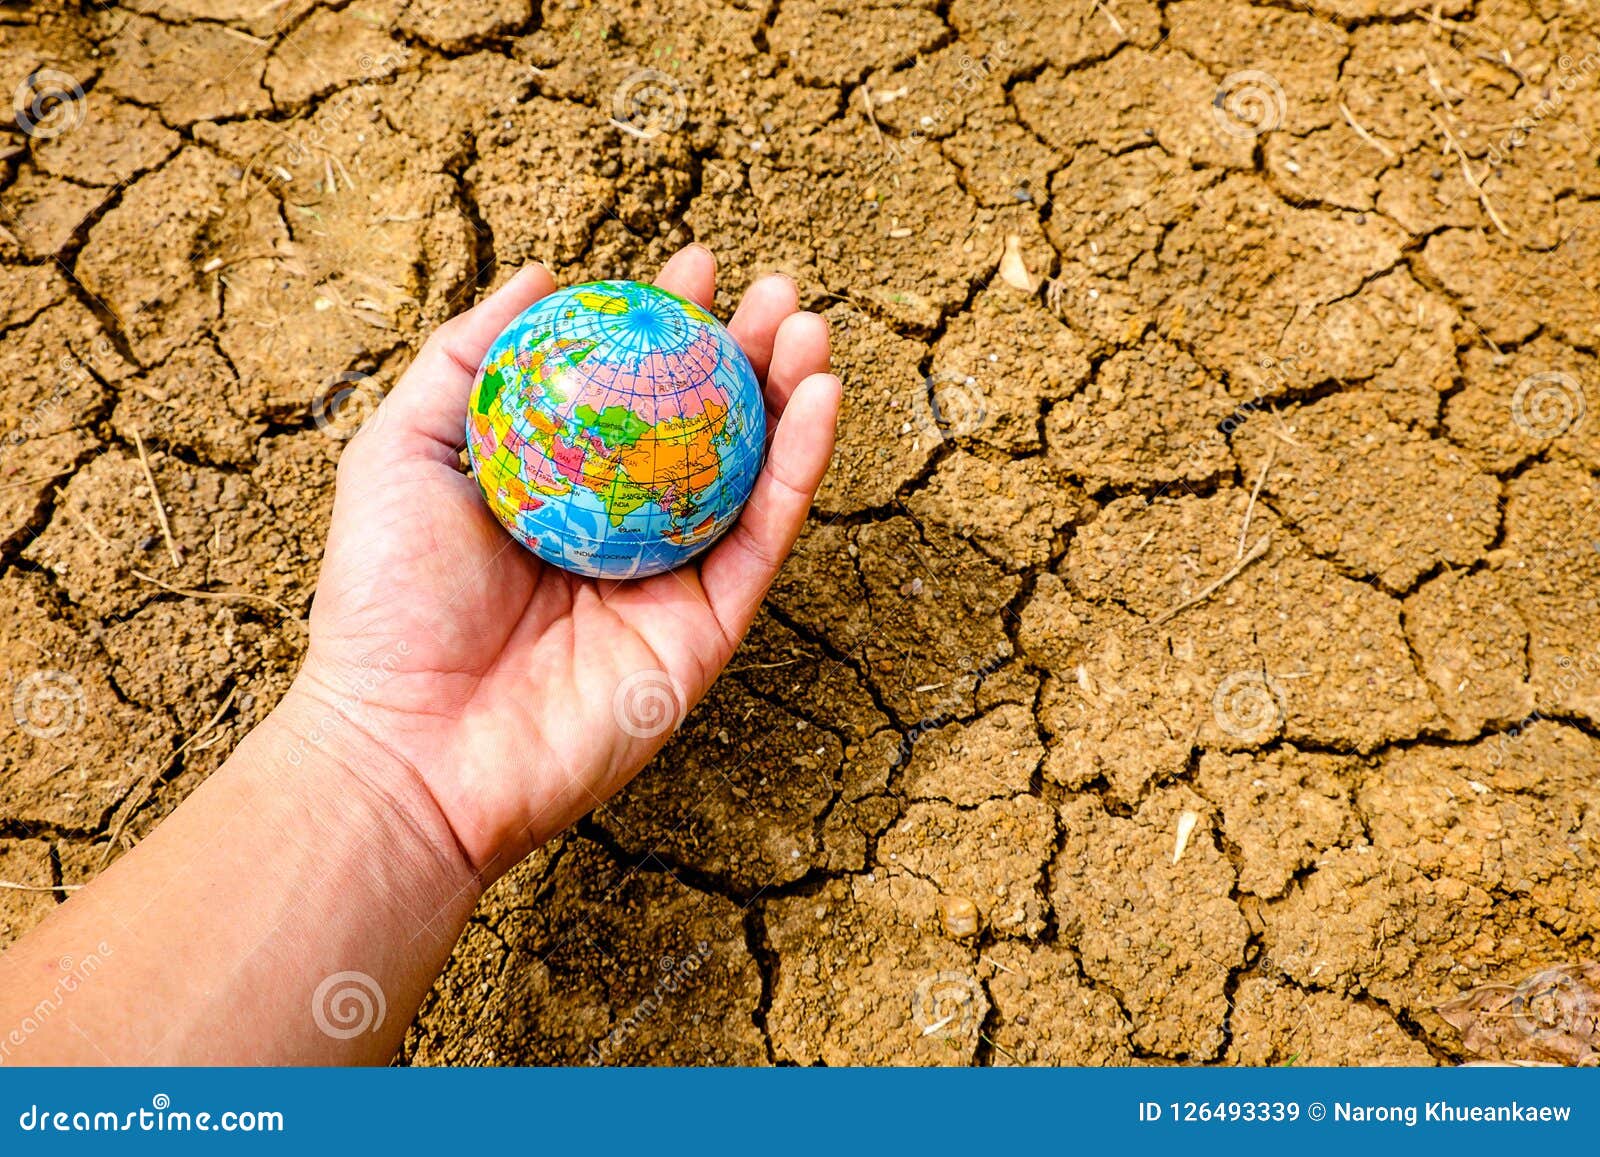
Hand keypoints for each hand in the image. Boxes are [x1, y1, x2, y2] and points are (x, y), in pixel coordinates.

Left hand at [292, 246, 839, 876]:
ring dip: (788, 396)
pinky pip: (764, 539)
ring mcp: (667, 582)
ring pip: (748, 476)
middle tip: (771, 289)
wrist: (412, 745)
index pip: (628, 391)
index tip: (693, 265)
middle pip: (701, 425)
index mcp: (557, 487)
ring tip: (807, 323)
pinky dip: (800, 467)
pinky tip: (819, 397)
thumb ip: (465, 360)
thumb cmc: (386, 601)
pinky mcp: (705, 632)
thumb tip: (540, 275)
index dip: (666, 325)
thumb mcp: (403, 451)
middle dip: (744, 351)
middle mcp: (620, 529)